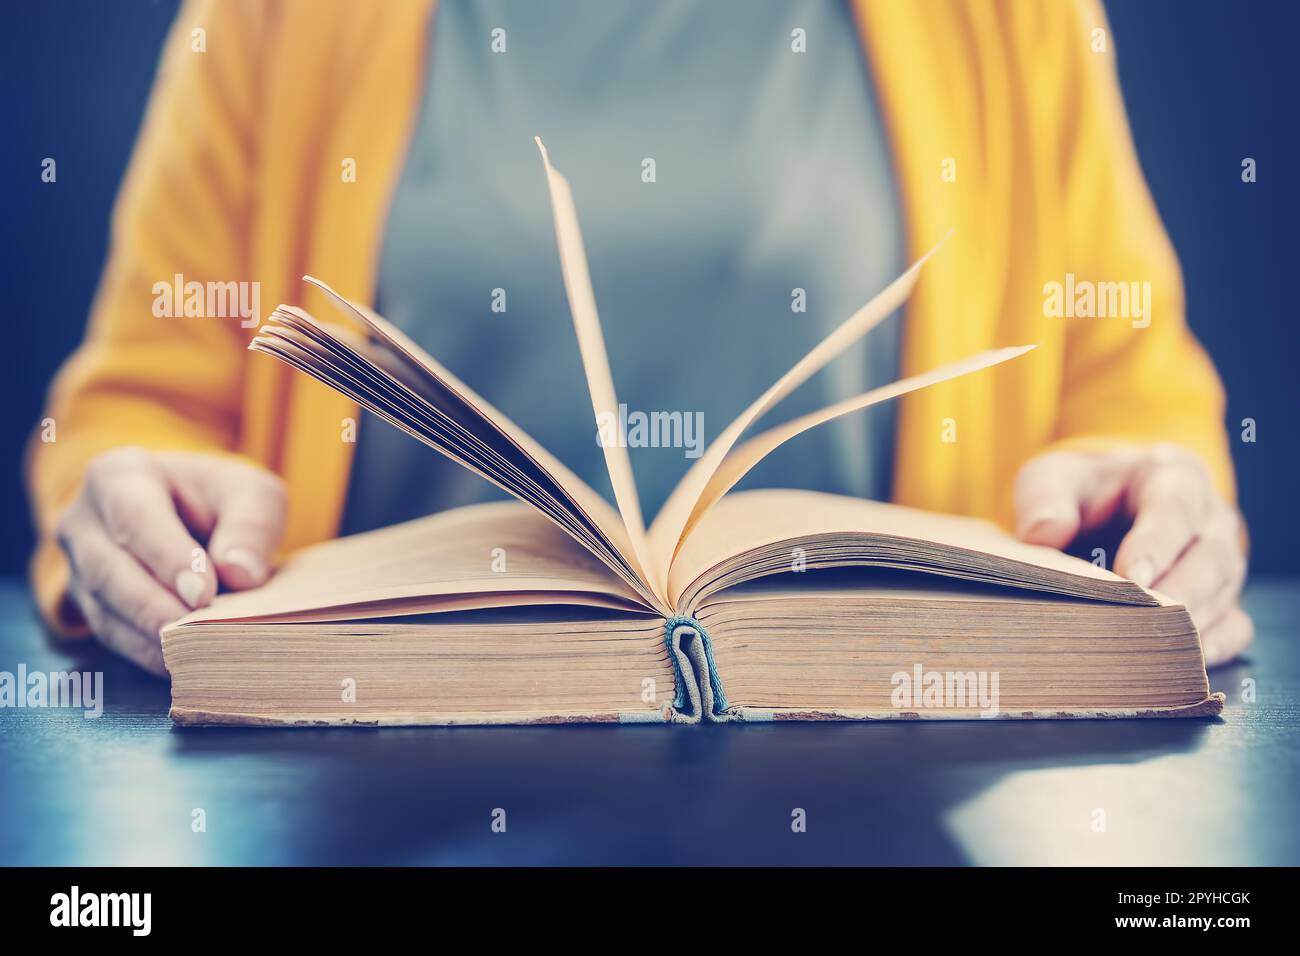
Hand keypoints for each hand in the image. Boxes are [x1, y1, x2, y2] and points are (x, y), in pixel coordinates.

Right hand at [55, 448, 286, 674]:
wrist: (188, 516)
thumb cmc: (218, 500)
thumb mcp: (249, 492)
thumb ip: (252, 522)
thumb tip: (240, 573)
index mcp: (118, 477)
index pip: (135, 518)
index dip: (167, 558)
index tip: (203, 592)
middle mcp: (84, 523)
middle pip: (111, 571)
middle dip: (155, 607)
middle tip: (196, 634)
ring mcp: (79, 570)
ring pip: (106, 611)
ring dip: (150, 638)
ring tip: (195, 657)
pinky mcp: (91, 608)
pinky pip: (114, 637)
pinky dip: (148, 655)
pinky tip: (183, 667)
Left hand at [1013, 444, 1250, 667]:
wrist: (1099, 506)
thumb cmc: (1081, 493)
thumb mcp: (1052, 480)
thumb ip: (1046, 499)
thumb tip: (1044, 534)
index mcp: (1172, 477)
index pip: (1174, 508)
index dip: (1156, 544)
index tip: (1131, 577)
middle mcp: (1209, 520)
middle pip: (1211, 558)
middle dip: (1178, 593)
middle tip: (1142, 623)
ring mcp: (1221, 561)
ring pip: (1223, 594)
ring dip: (1191, 625)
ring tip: (1151, 651)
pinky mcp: (1221, 598)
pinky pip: (1234, 626)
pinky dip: (1215, 647)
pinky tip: (1182, 664)